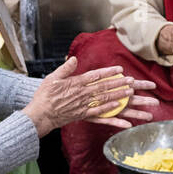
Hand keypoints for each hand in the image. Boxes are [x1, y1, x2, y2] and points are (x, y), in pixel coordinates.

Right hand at [22, 57, 157, 136]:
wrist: (40, 114)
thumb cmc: (45, 95)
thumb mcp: (53, 78)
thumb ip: (65, 68)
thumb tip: (74, 59)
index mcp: (75, 83)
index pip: (95, 76)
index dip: (108, 72)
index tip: (119, 69)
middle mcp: (82, 94)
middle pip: (103, 87)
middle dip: (119, 83)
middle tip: (131, 80)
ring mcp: (83, 105)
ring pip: (104, 99)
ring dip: (118, 96)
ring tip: (130, 93)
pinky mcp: (83, 115)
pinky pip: (99, 113)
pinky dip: (109, 110)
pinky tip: (118, 107)